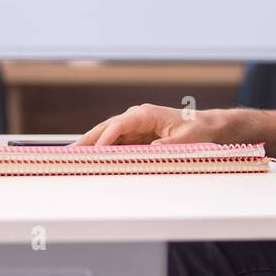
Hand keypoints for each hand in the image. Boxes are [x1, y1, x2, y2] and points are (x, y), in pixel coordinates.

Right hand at [74, 103, 231, 145]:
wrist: (207, 127)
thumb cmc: (198, 131)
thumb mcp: (187, 140)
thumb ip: (168, 146)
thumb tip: (150, 152)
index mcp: (146, 114)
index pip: (119, 124)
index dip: (106, 137)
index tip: (97, 150)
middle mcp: (136, 118)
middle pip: (105, 129)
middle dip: (87, 141)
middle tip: (68, 154)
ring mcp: (134, 127)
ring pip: (106, 137)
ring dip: (90, 147)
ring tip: (71, 160)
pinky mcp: (135, 137)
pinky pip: (114, 144)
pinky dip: (102, 152)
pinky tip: (90, 161)